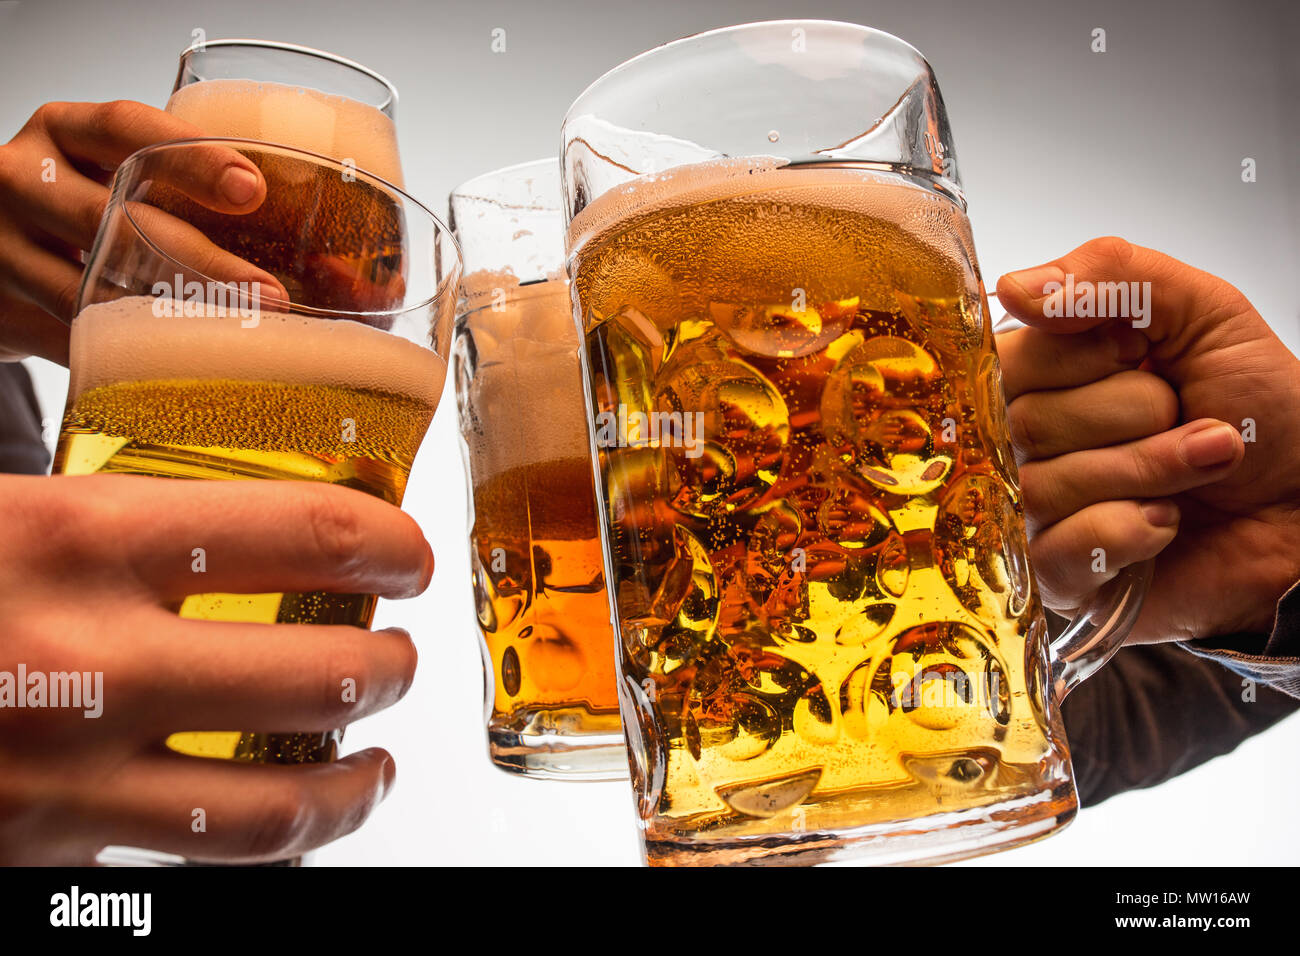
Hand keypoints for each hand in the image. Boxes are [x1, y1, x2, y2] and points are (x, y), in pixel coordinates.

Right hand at [0, 100, 269, 363]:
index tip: (253, 189)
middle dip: (200, 261)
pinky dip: (127, 356)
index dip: (192, 157)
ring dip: (167, 320)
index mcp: (66, 132)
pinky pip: (70, 339)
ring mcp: (1, 245)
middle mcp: (23, 178)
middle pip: (116, 218)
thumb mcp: (118, 179)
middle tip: (269, 293)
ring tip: (235, 340)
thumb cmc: (82, 207)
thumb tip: (350, 274)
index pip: (128, 128)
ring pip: (89, 289)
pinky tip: (181, 371)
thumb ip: (196, 200)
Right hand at [0, 474, 432, 863]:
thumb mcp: (7, 515)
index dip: (389, 547)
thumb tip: (226, 508)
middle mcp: (87, 660)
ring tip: (373, 763)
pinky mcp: (37, 859)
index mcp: (82, 540)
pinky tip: (273, 819)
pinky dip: (256, 849)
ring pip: (276, 806)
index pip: (307, 533)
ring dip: (353, 787)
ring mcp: (63, 776)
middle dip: (389, 668)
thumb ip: (109, 517)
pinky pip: (190, 867)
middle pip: (319, 675)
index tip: (407, 557)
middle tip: (396, 656)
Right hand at [995, 236, 1299, 643]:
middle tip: (1185, 416)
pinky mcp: (1058, 577)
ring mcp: (1037, 512)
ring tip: (1202, 467)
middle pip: (1024, 423)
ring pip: (1042, 487)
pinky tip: (1167, 525)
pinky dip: (1130, 531)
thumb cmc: (1261, 413)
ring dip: (1148, 472)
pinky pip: (1057, 551)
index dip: (1079, 358)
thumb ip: (1113, 274)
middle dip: (1131, 416)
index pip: (1005, 358)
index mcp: (1049, 375)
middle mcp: (1029, 442)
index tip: (1138, 356)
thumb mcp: (1203, 313)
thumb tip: (1015, 288)